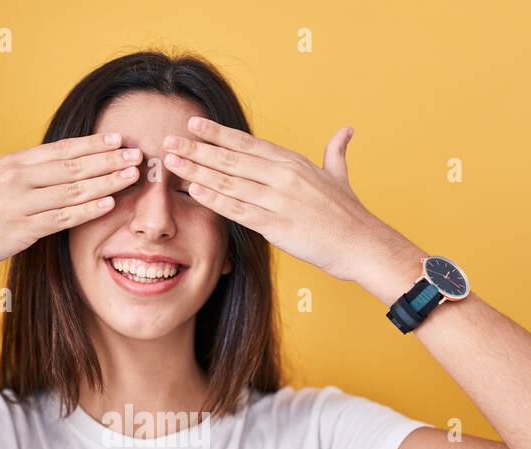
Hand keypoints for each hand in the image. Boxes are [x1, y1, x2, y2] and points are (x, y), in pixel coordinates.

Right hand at [0, 121, 144, 286]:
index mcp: (11, 163)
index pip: (60, 150)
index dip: (91, 144)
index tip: (117, 139)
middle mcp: (18, 179)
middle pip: (72, 166)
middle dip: (107, 160)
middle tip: (138, 155)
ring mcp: (21, 204)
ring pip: (72, 191)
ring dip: (105, 182)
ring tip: (131, 176)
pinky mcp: (23, 230)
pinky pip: (62, 219)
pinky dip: (87, 210)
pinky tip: (109, 203)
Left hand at [162, 117, 423, 297]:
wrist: (361, 243)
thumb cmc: (349, 213)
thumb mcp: (339, 175)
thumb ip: (336, 151)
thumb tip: (346, 130)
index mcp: (292, 162)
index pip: (247, 143)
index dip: (217, 134)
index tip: (193, 124)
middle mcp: (283, 175)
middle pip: (231, 158)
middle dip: (197, 150)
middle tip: (169, 142)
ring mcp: (278, 199)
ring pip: (230, 181)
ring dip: (197, 172)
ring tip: (172, 163)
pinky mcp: (276, 224)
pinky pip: (239, 209)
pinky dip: (215, 199)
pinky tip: (195, 191)